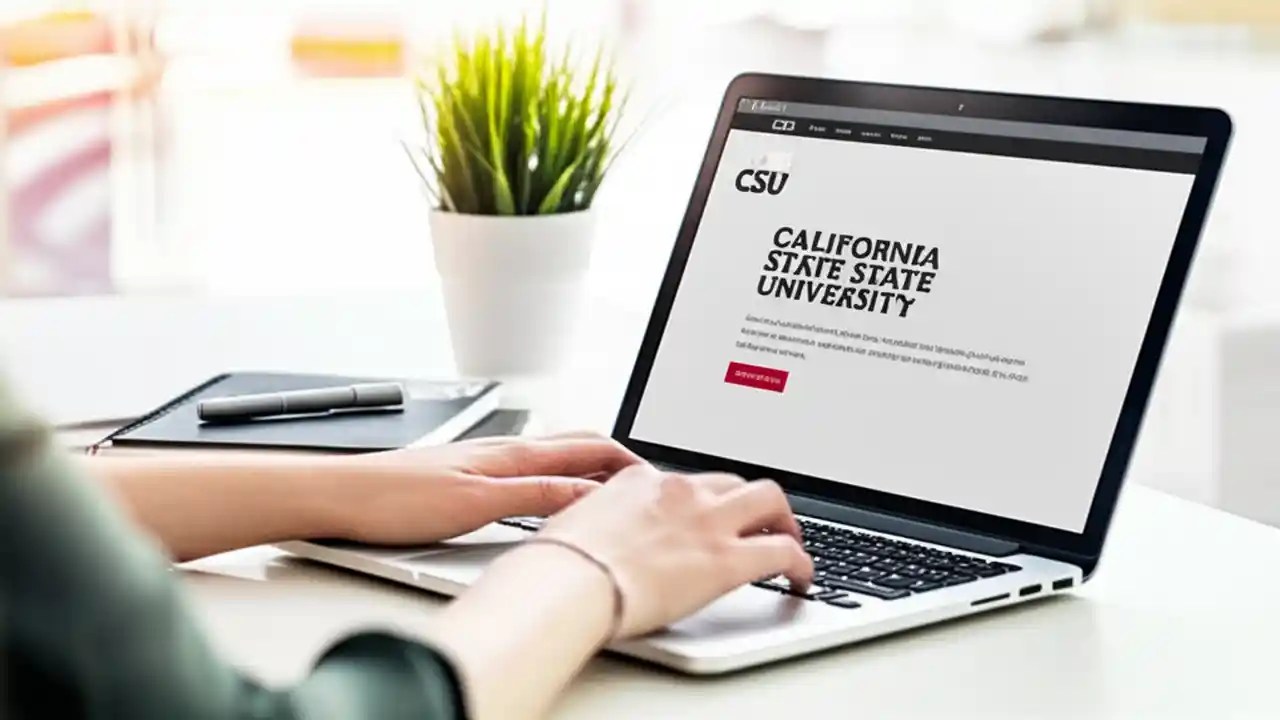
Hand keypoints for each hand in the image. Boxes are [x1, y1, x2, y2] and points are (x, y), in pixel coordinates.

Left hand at [327, 432, 641, 544]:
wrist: (340, 495)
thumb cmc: (396, 499)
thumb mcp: (478, 504)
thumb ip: (536, 495)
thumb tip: (589, 491)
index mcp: (513, 454)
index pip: (588, 448)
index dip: (627, 463)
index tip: (656, 483)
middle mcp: (503, 451)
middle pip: (577, 445)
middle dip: (616, 460)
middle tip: (645, 485)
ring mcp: (486, 461)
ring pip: (554, 456)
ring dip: (589, 467)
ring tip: (611, 491)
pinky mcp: (468, 477)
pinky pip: (530, 471)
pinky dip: (558, 478)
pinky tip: (552, 496)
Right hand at [535, 464, 812, 637]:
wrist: (570, 581)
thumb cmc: (560, 563)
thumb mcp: (572, 524)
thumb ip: (596, 522)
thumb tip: (592, 539)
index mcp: (640, 481)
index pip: (684, 481)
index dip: (700, 500)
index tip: (703, 515)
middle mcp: (680, 491)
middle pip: (733, 481)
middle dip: (750, 500)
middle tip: (758, 521)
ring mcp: (708, 521)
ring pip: (769, 499)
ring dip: (783, 519)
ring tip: (788, 540)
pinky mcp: (727, 559)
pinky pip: (784, 552)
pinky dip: (800, 563)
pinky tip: (801, 578)